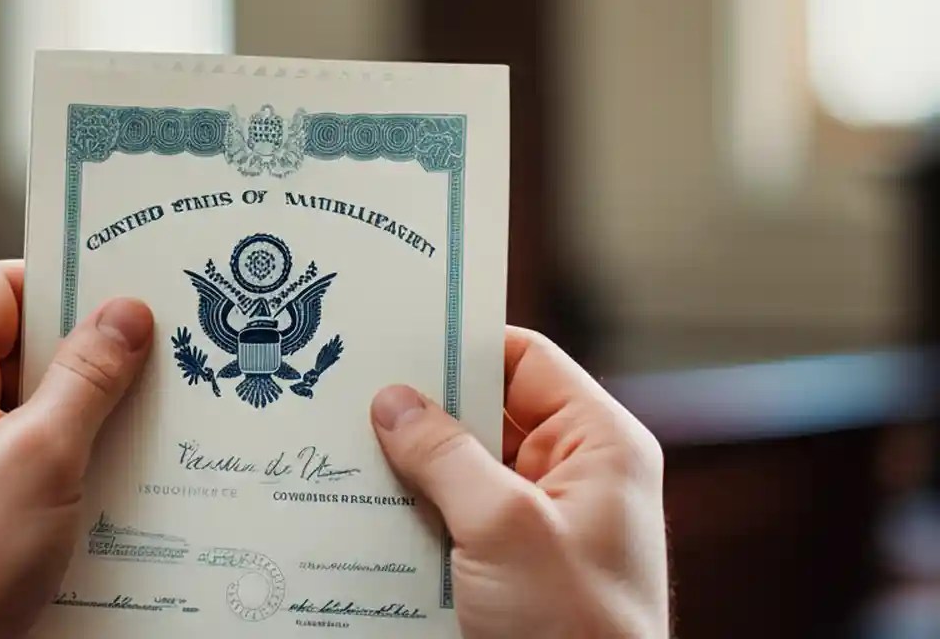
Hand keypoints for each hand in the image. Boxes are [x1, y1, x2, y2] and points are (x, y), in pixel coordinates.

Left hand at [0, 261, 152, 638]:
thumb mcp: (46, 454)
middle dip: (79, 354)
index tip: (127, 304)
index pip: (2, 284)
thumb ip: (89, 375)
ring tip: (128, 422)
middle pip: (9, 339)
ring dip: (68, 405)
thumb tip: (126, 313)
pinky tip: (92, 468)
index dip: (67, 288)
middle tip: (145, 364)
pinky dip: (45, 444)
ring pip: (9, 394)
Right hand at [370, 328, 667, 637]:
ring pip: (463, 467)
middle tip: (352, 390)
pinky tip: (363, 504)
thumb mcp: (503, 528)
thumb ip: (446, 456)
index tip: (397, 334)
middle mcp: (572, 473)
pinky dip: (414, 510)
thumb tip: (394, 401)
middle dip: (424, 407)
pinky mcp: (510, 563)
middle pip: (487, 412)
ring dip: (411, 464)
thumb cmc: (572, 628)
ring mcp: (540, 520)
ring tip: (345, 444)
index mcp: (599, 444)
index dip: (464, 343)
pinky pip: (455, 516)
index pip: (526, 360)